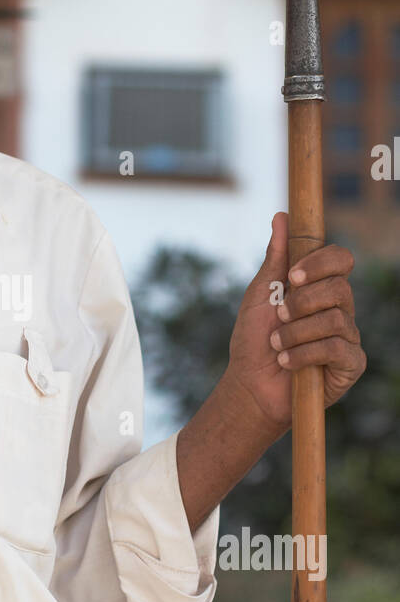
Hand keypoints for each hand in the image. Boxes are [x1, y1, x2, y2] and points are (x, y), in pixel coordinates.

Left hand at [225, 210, 365, 431]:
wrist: (250, 386)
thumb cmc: (254, 340)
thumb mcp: (259, 295)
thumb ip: (274, 257)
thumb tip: (282, 216)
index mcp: (320, 288)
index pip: (340, 260)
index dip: (321, 263)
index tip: (292, 276)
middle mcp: (339, 309)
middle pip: (341, 287)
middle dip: (303, 302)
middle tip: (279, 316)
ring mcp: (348, 337)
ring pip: (336, 319)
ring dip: (296, 333)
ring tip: (277, 345)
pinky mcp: (350, 364)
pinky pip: (336, 348)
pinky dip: (305, 354)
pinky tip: (287, 362)